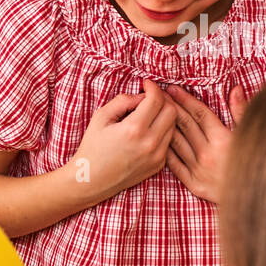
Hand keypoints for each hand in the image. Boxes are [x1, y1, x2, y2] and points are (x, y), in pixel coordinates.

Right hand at [72, 79, 176, 198]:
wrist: (91, 180)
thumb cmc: (92, 147)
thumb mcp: (100, 117)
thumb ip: (122, 101)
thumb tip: (141, 96)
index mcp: (134, 129)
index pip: (156, 100)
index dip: (153, 87)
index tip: (146, 84)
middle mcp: (150, 143)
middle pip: (172, 111)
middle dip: (163, 99)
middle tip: (150, 97)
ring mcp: (157, 156)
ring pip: (173, 126)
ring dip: (164, 115)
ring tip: (149, 113)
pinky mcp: (158, 165)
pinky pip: (168, 141)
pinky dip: (162, 131)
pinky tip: (148, 130)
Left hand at [165, 84, 246, 203]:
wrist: (255, 198)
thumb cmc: (256, 163)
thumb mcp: (250, 136)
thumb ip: (241, 112)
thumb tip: (234, 89)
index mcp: (223, 140)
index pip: (199, 114)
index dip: (185, 99)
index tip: (173, 88)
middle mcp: (207, 153)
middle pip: (184, 125)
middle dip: (171, 107)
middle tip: (158, 94)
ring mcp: (198, 169)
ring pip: (176, 142)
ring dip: (164, 126)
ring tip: (154, 112)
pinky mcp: (193, 183)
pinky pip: (174, 163)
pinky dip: (165, 149)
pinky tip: (156, 139)